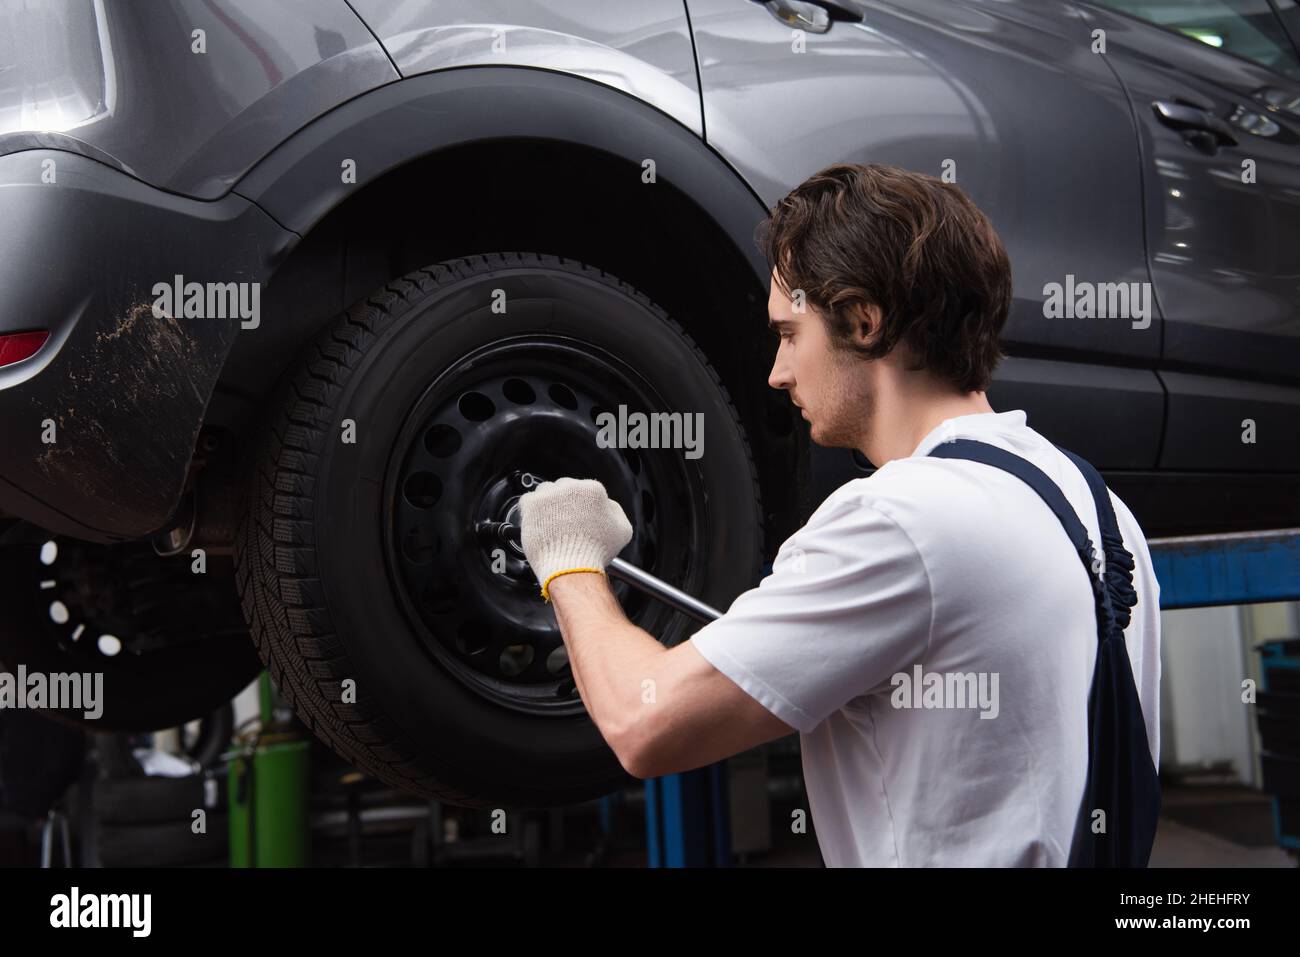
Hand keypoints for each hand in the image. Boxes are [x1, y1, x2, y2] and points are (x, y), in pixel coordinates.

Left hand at [518, 477, 632, 600]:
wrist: (570, 568)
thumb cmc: (594, 553)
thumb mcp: (622, 531)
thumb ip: (615, 511)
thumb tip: (607, 505)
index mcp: (593, 490)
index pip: (586, 490)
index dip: (582, 505)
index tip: (579, 516)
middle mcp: (571, 488)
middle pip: (565, 488)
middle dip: (564, 503)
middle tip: (564, 522)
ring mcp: (550, 495)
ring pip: (546, 491)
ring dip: (547, 504)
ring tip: (550, 524)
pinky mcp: (532, 505)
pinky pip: (527, 500)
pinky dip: (530, 510)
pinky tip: (538, 522)